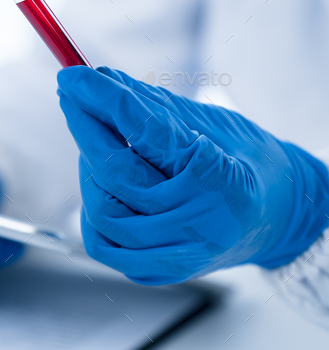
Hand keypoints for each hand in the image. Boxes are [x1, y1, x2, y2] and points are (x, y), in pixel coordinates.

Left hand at [57, 66, 328, 284]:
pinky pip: (106, 242)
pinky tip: (102, 180)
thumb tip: (100, 78)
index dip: (104, 99)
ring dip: (89, 170)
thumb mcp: (211, 122)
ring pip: (103, 214)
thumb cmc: (248, 163)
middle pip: (118, 177)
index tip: (74, 76)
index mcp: (221, 182)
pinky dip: (94, 207)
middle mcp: (200, 228)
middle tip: (71, 95)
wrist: (278, 217)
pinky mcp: (159, 273)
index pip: (147, 132)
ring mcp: (179, 258)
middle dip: (85, 129)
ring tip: (96, 140)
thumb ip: (153, 106)